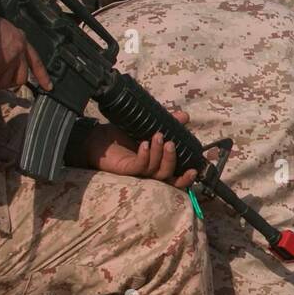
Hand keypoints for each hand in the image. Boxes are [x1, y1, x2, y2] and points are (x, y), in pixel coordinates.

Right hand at [0, 2, 50, 91]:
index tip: (48, 86)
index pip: (36, 61)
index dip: (42, 75)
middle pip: (21, 77)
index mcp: (21, 39)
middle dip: (9, 81)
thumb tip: (2, 59)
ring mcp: (10, 60)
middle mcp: (19, 50)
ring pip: (7, 82)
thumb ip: (8, 44)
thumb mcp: (2, 30)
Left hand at [81, 111, 199, 188]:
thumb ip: (168, 122)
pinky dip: (145, 155)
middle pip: (167, 176)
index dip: (185, 178)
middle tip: (170, 142)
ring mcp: (137, 173)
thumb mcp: (148, 126)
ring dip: (159, 154)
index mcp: (157, 165)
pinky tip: (144, 144)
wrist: (99, 137)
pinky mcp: (125, 170)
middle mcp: (149, 172)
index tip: (194, 169)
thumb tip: (185, 116)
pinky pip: (139, 167)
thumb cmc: (122, 135)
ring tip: (157, 136)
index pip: (174, 178)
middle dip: (172, 159)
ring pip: (154, 171)